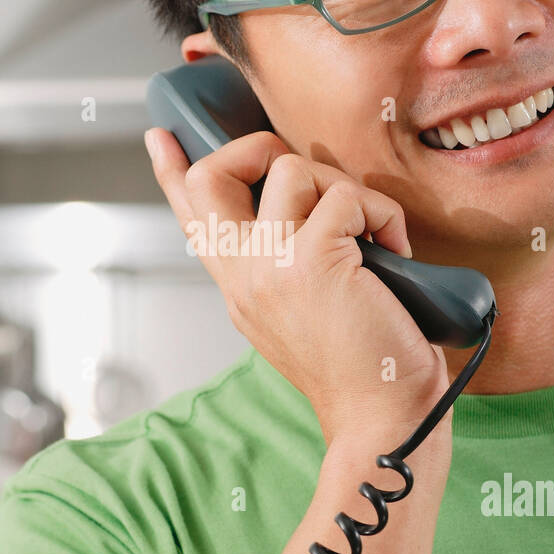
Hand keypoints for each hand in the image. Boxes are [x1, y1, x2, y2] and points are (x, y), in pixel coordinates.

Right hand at [145, 127, 450, 448]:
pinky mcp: (311, 258)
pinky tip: (393, 252)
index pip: (190, 216)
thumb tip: (304, 205)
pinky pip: (347, 196)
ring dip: (343, 189)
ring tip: (369, 233)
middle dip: (261, 148)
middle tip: (311, 181)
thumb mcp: (302, 309)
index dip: (172, 169)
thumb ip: (283, 261)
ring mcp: (269, 264)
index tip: (160, 135)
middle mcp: (241, 273)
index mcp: (237, 285)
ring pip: (291, 169)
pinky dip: (382, 215)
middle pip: (214, 174)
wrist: (383, 417)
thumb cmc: (362, 365)